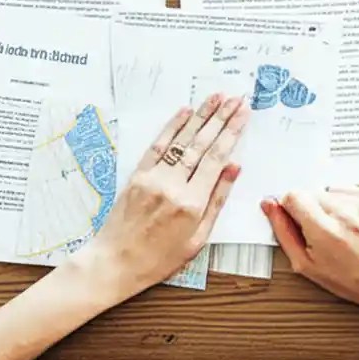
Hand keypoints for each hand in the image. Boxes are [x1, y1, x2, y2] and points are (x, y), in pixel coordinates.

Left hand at [74, 93, 248, 303]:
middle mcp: (173, 186)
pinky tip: (185, 111)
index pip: (217, 158)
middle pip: (202, 144)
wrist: (115, 262)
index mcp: (192, 204)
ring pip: (182, 140)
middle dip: (221, 118)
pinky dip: (172, 126)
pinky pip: (158, 145)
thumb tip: (234, 167)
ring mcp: (153, 177)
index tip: (243, 114)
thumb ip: (217, 200)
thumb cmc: (159, 258)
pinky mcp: (138, 174)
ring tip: (216, 97)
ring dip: (201, 115)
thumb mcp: (198, 238)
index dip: (232, 133)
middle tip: (236, 98)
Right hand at [261, 186, 358, 315]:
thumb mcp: (307, 265)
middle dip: (308, 209)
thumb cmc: (351, 279)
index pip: (292, 196)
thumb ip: (283, 232)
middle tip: (320, 232)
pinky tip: (350, 223)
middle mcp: (344, 212)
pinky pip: (346, 189)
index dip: (289, 208)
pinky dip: (343, 203)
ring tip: (339, 229)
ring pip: (327, 190)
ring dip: (327, 205)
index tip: (295, 220)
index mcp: (324, 230)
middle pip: (309, 192)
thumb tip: (269, 206)